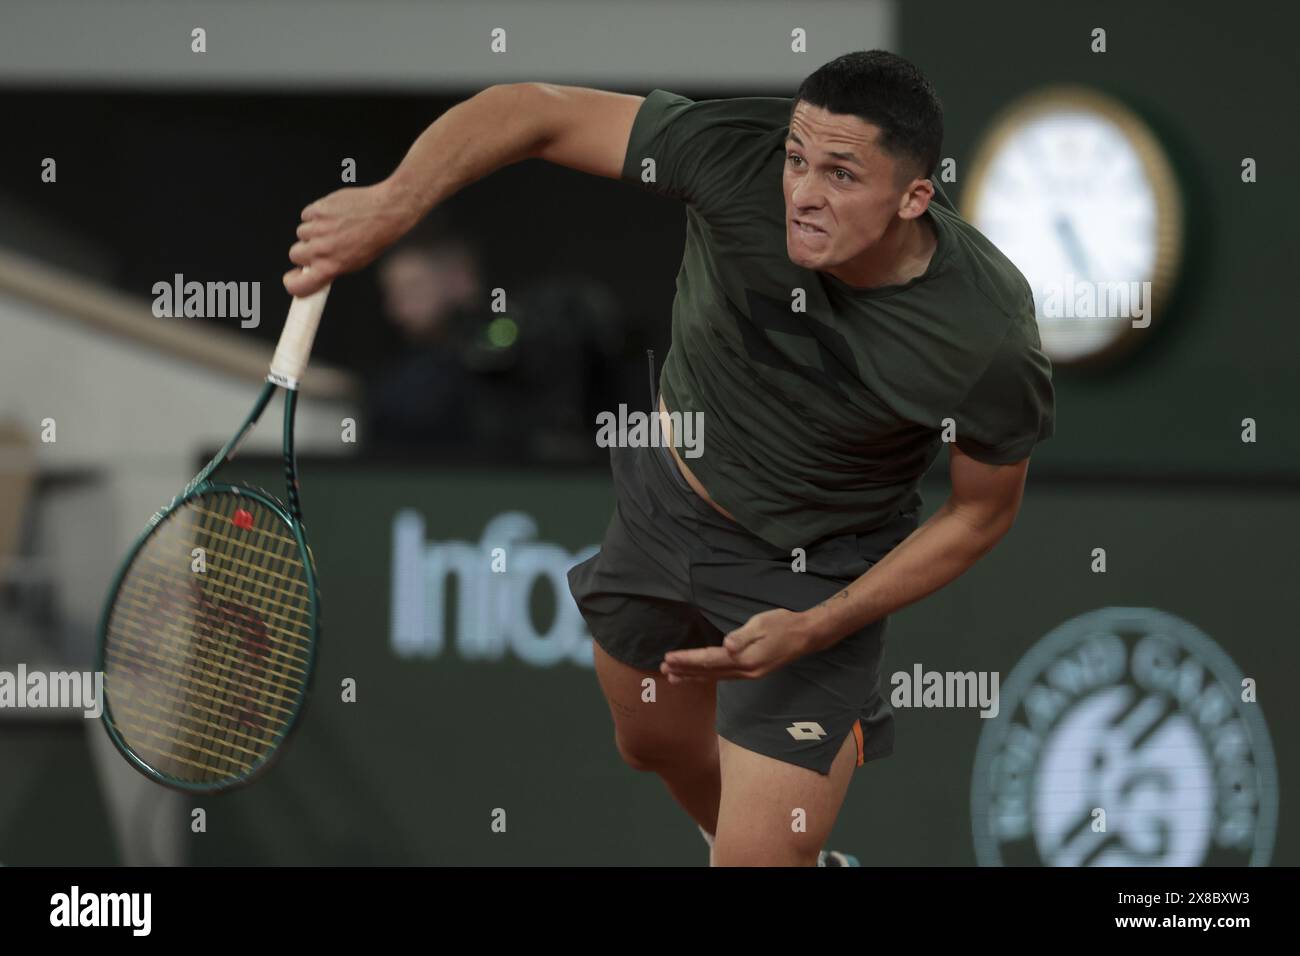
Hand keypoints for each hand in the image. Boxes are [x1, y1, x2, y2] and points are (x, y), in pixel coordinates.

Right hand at [282, 179, 419, 295]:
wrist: (386, 212)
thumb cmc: (375, 239)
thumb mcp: (355, 263)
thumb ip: (331, 267)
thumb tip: (314, 271)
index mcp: (330, 268)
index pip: (298, 285)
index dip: (293, 283)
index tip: (294, 279)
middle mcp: (321, 249)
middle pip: (295, 255)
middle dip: (304, 252)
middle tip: (320, 247)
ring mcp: (317, 228)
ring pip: (301, 233)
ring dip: (312, 232)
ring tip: (334, 228)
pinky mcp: (317, 209)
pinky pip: (306, 215)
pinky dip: (315, 215)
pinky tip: (333, 215)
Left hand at [660, 608, 816, 682]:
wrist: (806, 636)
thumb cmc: (783, 624)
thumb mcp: (763, 624)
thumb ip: (743, 636)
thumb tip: (727, 645)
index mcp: (746, 658)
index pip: (710, 660)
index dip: (688, 660)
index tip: (669, 658)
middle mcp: (746, 671)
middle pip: (709, 672)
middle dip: (685, 671)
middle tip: (663, 670)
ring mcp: (749, 674)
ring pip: (714, 677)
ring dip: (693, 677)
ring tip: (673, 678)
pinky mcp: (751, 672)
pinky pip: (722, 676)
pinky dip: (706, 677)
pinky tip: (698, 677)